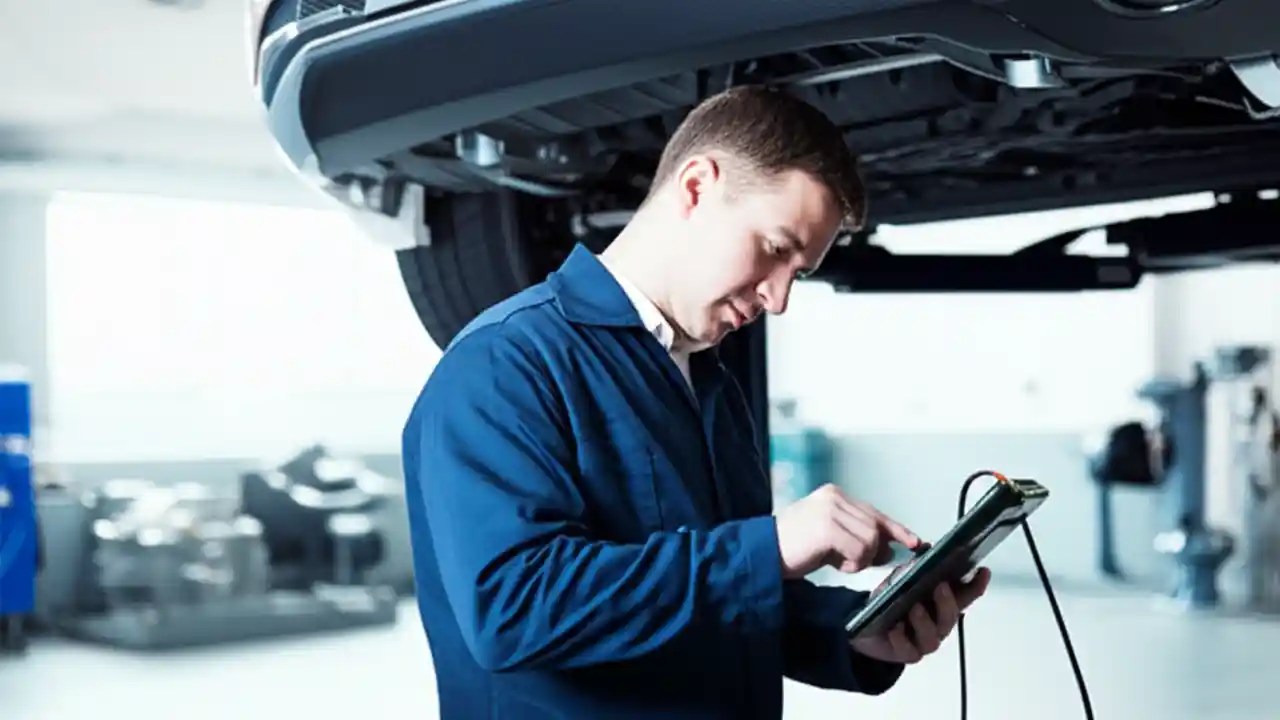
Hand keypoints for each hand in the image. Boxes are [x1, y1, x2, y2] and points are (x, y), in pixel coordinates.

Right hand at [774, 484, 921, 578]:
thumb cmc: (795, 548)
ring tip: (835, 561)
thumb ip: (857, 536)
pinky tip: (832, 563)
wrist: (762, 553)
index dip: (897, 530)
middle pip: (876, 528)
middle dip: (872, 552)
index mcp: (835, 495)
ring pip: (871, 540)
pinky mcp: (827, 528)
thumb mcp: (830, 537)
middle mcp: (835, 497)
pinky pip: (858, 551)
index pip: (875, 512)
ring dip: (859, 560)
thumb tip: (890, 549)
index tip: (916, 542)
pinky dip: (850, 564)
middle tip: (848, 563)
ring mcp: (830, 510)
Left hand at [850, 567, 991, 664]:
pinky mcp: (906, 653)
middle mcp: (937, 625)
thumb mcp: (901, 581)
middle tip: (941, 587)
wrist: (868, 629)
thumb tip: (926, 549)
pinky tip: (894, 629)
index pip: (964, 596)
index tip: (982, 571)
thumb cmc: (891, 603)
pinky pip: (907, 649)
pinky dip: (901, 639)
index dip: (976, 585)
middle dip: (947, 602)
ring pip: (931, 637)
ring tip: (915, 609)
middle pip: (950, 617)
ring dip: (924, 621)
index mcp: (941, 605)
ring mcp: (923, 641)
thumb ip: (914, 568)